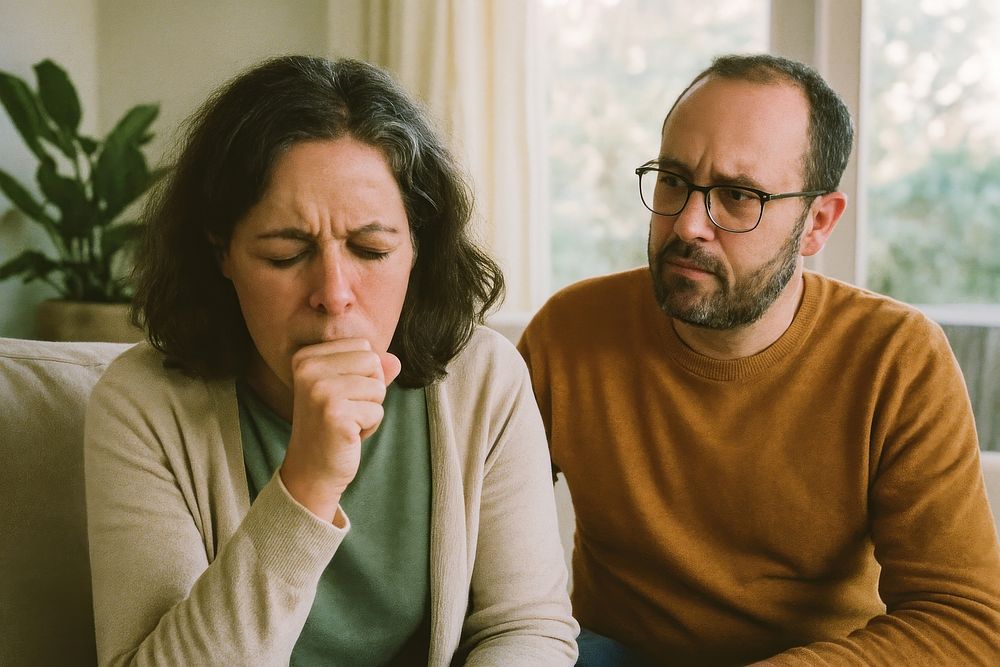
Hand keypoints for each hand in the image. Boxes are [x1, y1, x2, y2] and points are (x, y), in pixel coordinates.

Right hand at [278, 338, 400, 522]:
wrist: (311, 470)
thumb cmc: (332, 426)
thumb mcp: (350, 391)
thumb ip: (372, 371)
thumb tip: (396, 361)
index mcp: (307, 357)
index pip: (363, 346)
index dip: (363, 374)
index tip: (341, 396)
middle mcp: (309, 369)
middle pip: (372, 361)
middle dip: (371, 389)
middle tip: (346, 410)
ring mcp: (320, 391)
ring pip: (378, 386)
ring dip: (371, 409)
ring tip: (347, 422)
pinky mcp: (334, 414)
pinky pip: (377, 411)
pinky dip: (370, 426)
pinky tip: (347, 436)